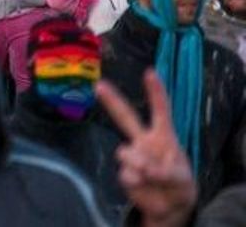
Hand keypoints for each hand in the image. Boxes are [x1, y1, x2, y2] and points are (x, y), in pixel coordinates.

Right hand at [95, 70, 196, 226]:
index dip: (155, 92)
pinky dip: (137, 181)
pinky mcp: (124, 173)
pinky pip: (126, 173)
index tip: (149, 72)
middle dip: (112, 100)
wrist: (168, 208)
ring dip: (138, 164)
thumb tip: (142, 167)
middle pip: (125, 117)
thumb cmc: (179, 185)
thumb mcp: (181, 178)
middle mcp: (143, 141)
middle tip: (99, 86)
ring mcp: (132, 156)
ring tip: (151, 176)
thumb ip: (164, 171)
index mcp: (163, 136)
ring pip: (125, 152)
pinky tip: (144, 185)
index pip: (160, 111)